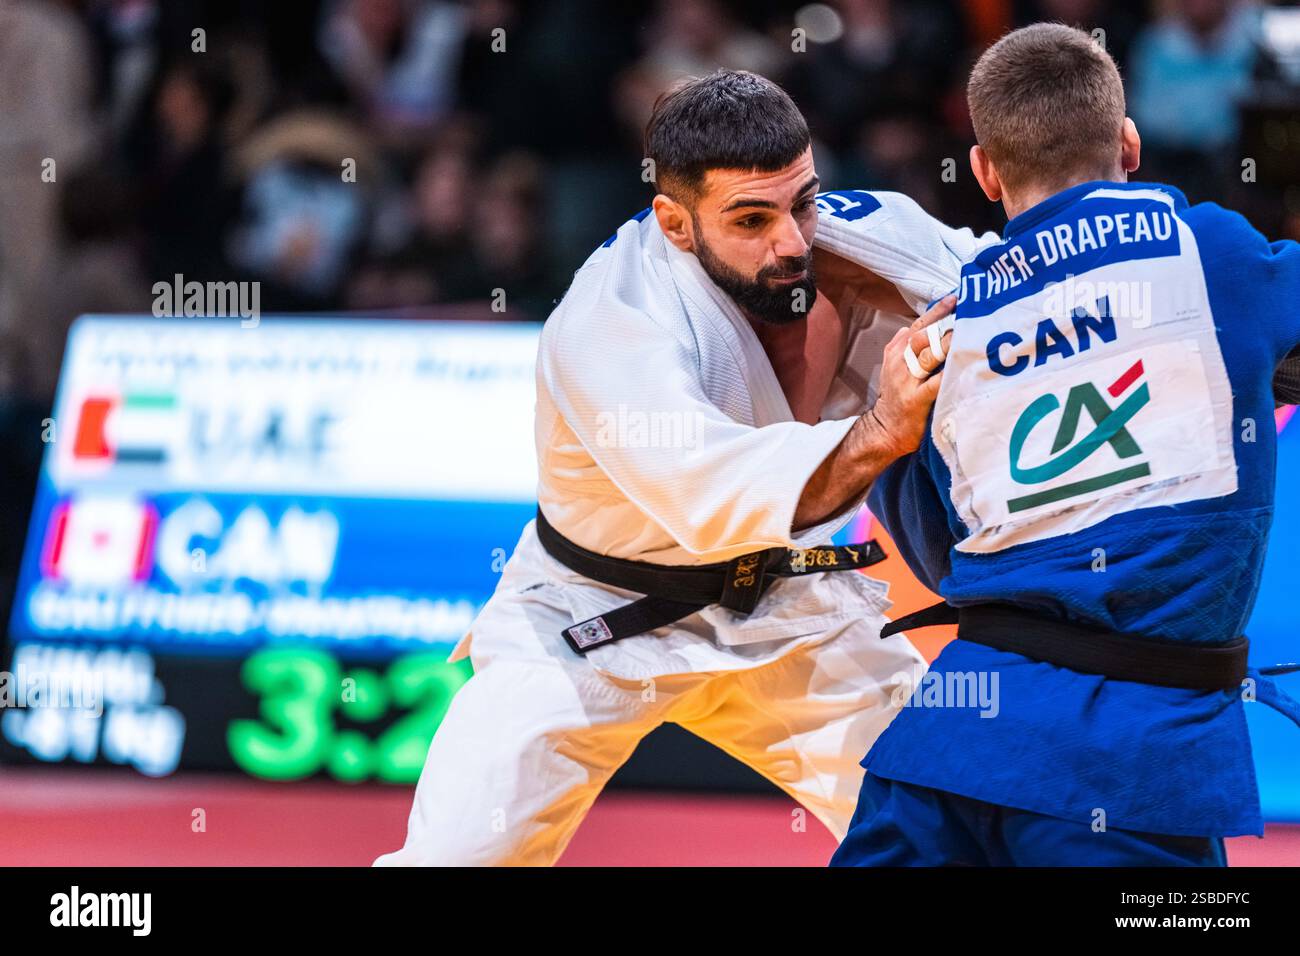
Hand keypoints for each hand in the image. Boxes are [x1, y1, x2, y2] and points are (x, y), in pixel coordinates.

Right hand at [869, 295, 955, 456]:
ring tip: (968, 333)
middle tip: (969, 313)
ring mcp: (906, 380)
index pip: (919, 325)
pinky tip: (964, 366)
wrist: (885, 429)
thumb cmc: (897, 396)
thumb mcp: (895, 366)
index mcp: (896, 351)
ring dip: (949, 344)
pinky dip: (949, 373)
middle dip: (946, 325)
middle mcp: (900, 362)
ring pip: (929, 355)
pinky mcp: (915, 399)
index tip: (956, 298)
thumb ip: (907, 346)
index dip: (938, 311)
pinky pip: (934, 382)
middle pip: (924, 336)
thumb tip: (919, 326)